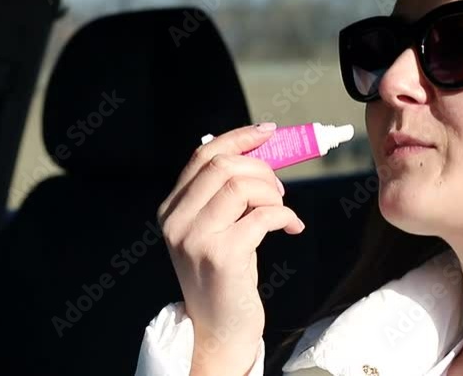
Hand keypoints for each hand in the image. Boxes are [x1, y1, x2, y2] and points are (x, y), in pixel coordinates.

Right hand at [157, 122, 304, 375]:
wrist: (218, 329)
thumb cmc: (224, 275)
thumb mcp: (212, 230)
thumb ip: (221, 194)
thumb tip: (257, 151)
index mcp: (170, 208)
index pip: (203, 156)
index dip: (239, 138)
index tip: (268, 132)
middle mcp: (176, 220)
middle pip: (223, 166)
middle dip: (262, 169)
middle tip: (278, 190)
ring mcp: (196, 238)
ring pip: (241, 186)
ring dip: (273, 194)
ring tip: (282, 211)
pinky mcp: (222, 256)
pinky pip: (263, 216)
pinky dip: (285, 215)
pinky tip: (292, 227)